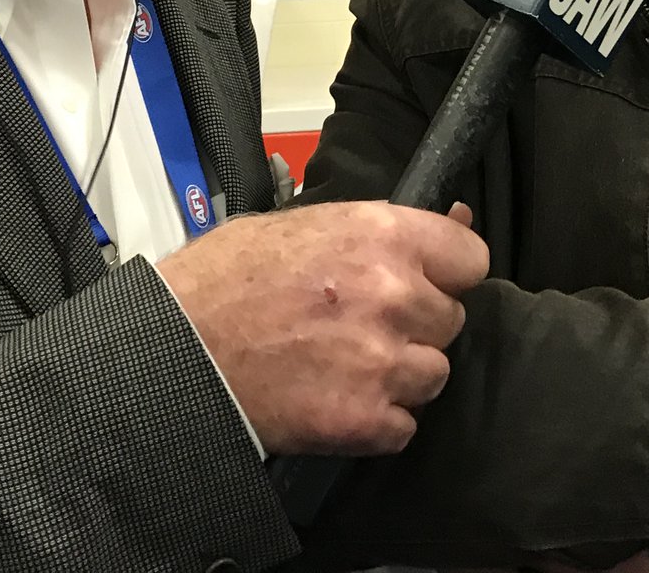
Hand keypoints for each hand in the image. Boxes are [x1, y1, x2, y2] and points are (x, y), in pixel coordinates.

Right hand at [158, 200, 488, 455]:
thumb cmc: (225, 280)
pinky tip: (335, 398)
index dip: (447, 274)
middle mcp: (393, 294)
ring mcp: (382, 360)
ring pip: (432, 375)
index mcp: (383, 235)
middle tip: (362, 325)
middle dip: (414, 325)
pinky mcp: (363, 418)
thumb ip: (387, 230)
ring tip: (345, 364)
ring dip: (398, 375)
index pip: (471, 260)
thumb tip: (458, 222)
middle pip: (451, 321)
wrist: (176, 348)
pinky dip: (375, 421)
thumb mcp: (307, 224)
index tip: (426, 283)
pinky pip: (403, 426)